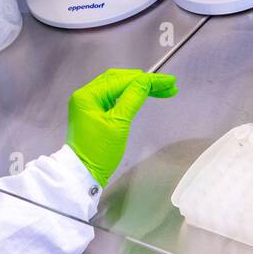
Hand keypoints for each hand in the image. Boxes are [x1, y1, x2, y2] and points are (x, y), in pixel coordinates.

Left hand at [66, 69, 177, 186]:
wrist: (83, 174)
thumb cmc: (99, 151)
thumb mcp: (119, 123)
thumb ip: (133, 98)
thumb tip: (147, 81)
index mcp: (88, 95)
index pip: (122, 80)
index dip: (148, 79)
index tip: (169, 81)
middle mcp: (86, 95)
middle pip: (119, 79)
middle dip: (145, 81)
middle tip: (168, 85)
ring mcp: (89, 104)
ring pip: (118, 87)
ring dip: (139, 87)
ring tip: (162, 90)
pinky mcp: (94, 112)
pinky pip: (114, 97)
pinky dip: (130, 95)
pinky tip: (143, 96)